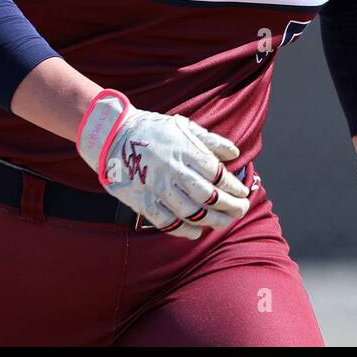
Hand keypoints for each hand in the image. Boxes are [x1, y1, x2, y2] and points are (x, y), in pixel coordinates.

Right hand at [75, 89, 249, 238]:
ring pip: (191, 212)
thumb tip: (234, 153)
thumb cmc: (152, 130)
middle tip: (241, 211)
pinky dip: (183, 230)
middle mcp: (173, 170)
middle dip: (230, 207)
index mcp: (185, 151)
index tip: (243, 192)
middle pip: (208, 196)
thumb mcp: (183, 126)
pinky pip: (166, 222)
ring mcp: (157, 187)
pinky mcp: (142, 200)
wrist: (112, 134)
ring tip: (224, 223)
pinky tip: (195, 231)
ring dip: (211, 221)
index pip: (217, 174)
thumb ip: (210, 140)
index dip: (234, 186)